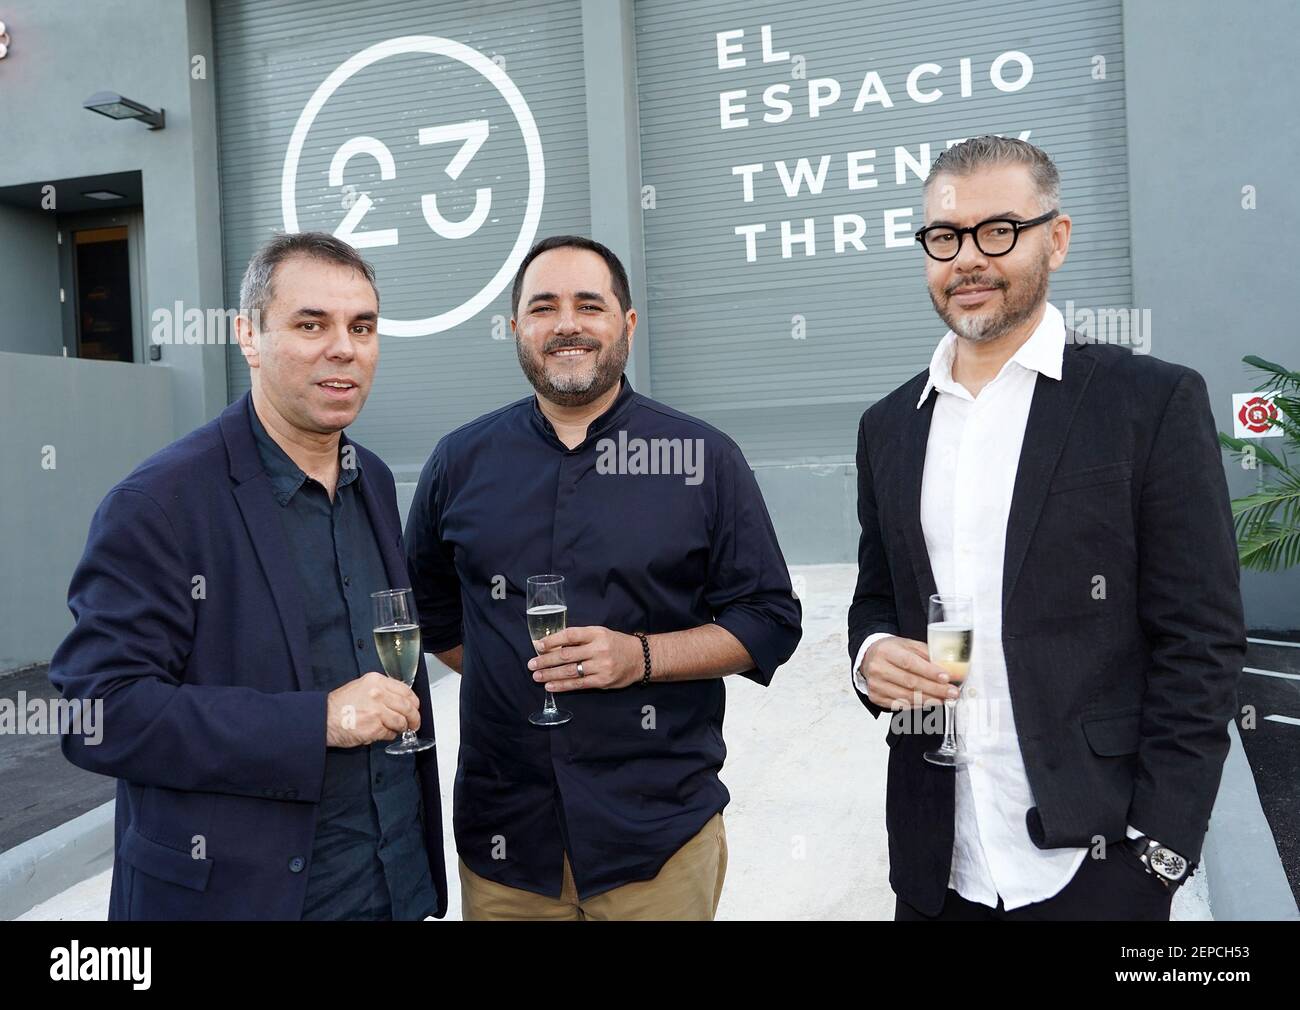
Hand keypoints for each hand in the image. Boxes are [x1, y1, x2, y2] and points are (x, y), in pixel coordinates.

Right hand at [326, 671, 420, 746]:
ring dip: (402, 727)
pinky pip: (390, 733)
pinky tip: (382, 734)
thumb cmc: (339, 705)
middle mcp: (379, 694)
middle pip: (408, 707)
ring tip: (397, 730)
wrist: (323, 718)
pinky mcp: (374, 728)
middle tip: (413, 724)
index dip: (414, 702)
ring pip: (401, 721)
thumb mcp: (361, 687)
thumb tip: (399, 700)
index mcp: (377, 681)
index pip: (406, 690)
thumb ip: (381, 690)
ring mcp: (377, 712)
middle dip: (414, 718)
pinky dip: (389, 735)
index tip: (415, 708)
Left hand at [528, 626, 642, 691]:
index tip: (538, 645)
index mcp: (596, 633)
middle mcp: (598, 649)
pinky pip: (578, 684)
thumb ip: (580, 639)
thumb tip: (553, 645)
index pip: (570, 635)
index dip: (552, 640)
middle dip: (546, 660)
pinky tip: (550, 686)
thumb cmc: (615, 644)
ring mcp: (600, 666)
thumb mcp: (600, 634)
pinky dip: (562, 685)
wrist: (640, 658)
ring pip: (570, 671)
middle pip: (566, 655)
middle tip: (531, 664)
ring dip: (550, 674)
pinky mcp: (602, 681)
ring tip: (536, 676)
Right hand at [861, 637, 957, 709]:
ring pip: (907, 696)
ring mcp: (876, 685)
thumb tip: (948, 667)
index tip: (946, 677)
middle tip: (952, 692)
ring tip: (944, 699)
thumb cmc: (891, 651)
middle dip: (935, 689)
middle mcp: (878, 668)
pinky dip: (917, 705)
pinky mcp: (876, 697)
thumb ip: (927, 654)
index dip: (929, 672)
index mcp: (886, 651)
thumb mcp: (907, 645)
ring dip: (929, 700)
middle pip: (910, 682)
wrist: (869, 658)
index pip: (909, 662)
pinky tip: (929, 702)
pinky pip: (900, 705)